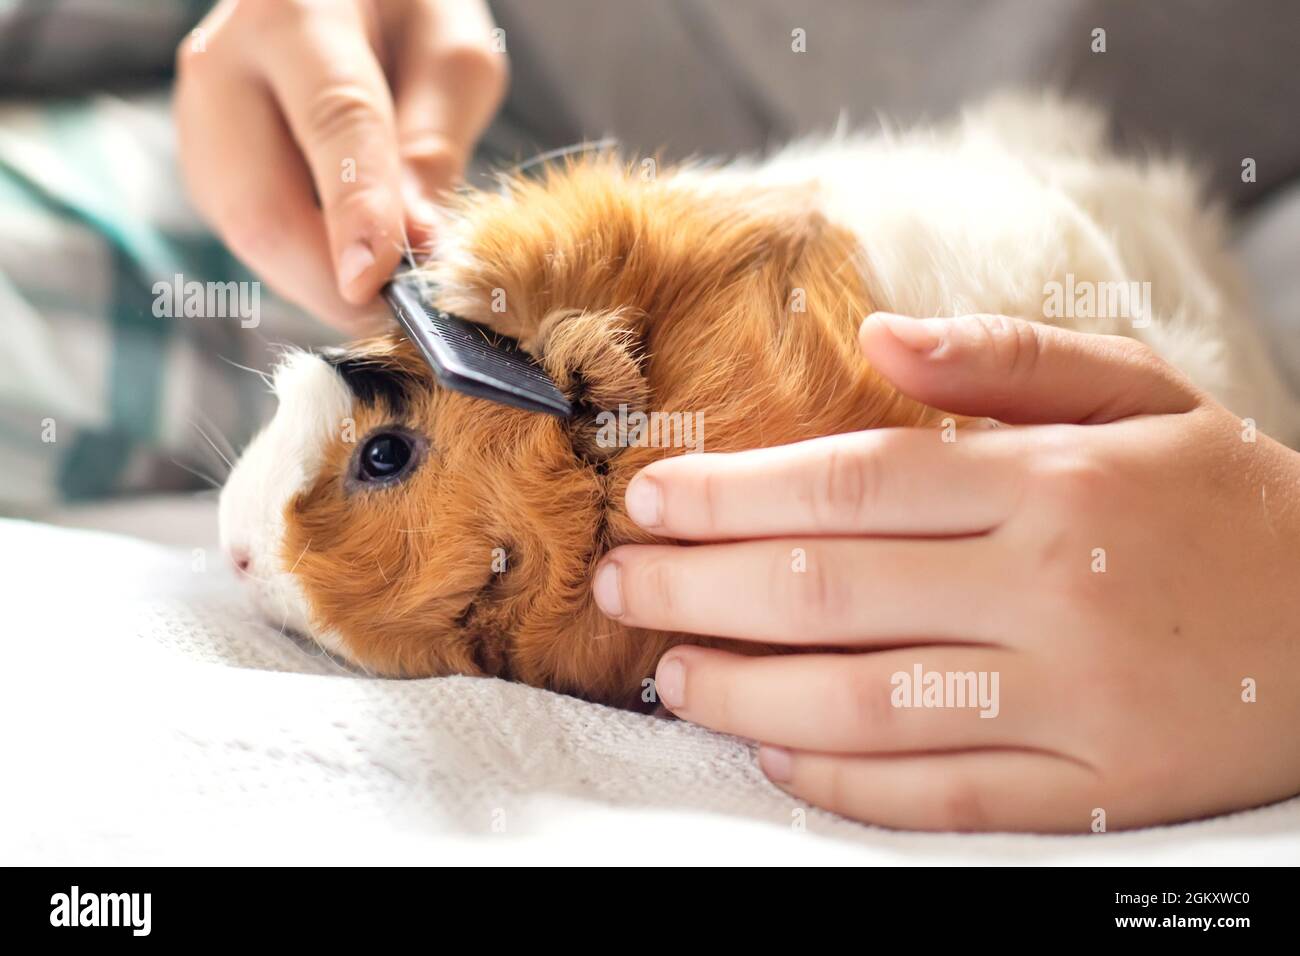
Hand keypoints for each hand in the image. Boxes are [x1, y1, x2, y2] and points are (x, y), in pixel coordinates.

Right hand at [175, 0, 506, 331]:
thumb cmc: (406, 10)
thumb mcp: (453, 52)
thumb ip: (436, 141)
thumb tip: (418, 244)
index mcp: (297, 11)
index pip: (332, 123)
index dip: (356, 212)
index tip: (377, 282)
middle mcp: (226, 61)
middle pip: (261, 204)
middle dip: (332, 282)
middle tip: (402, 316)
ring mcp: (200, 117)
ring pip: (249, 235)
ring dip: (321, 282)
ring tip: (387, 292)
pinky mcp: (204, 161)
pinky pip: (250, 236)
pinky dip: (305, 266)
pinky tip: (351, 265)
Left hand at [593, 312, 1299, 830]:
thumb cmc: (1226, 501)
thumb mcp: (1144, 392)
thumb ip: (1011, 355)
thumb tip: (877, 336)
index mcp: (1051, 481)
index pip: (850, 482)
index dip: (732, 494)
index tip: (651, 499)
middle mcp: (1050, 591)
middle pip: (827, 592)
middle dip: (697, 588)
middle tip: (620, 581)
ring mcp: (1069, 701)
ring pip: (861, 705)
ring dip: (741, 691)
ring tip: (667, 672)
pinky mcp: (1089, 789)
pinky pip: (935, 795)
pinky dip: (839, 779)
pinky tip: (773, 751)